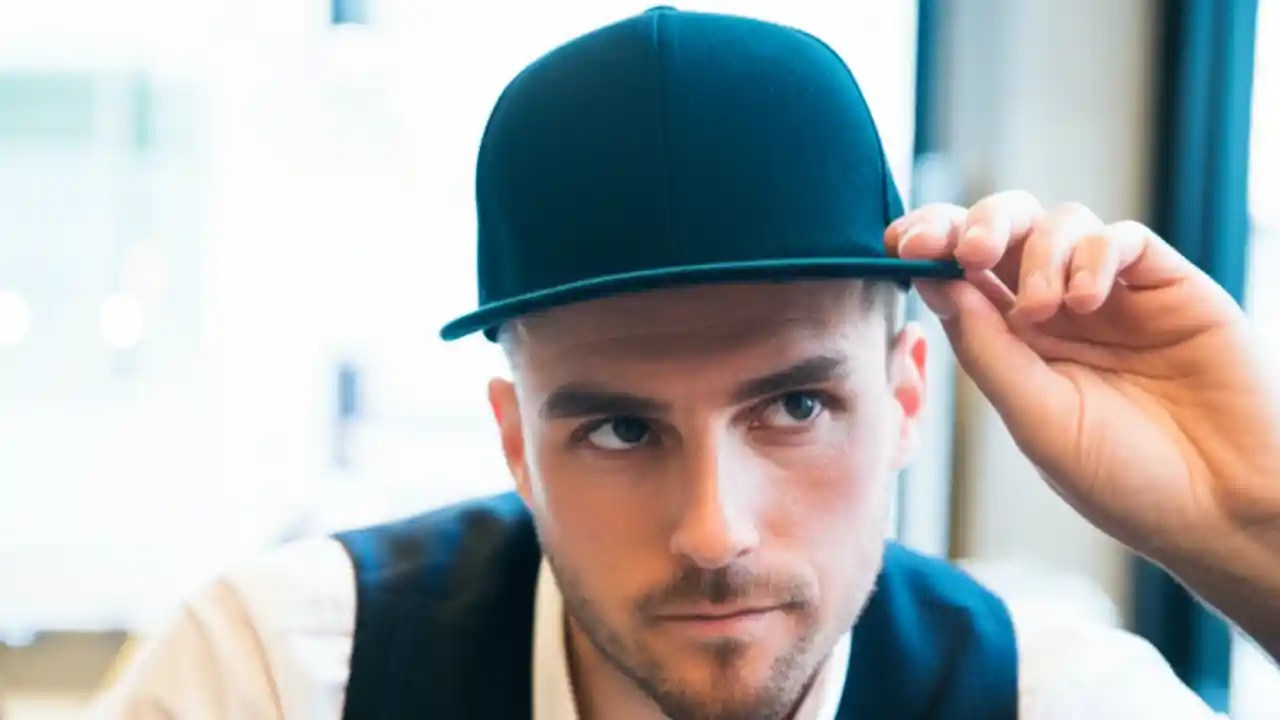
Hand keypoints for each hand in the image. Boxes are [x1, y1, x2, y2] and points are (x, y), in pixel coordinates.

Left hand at [887, 191, 1279, 656]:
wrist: (1220, 506)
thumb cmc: (1123, 478)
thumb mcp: (1035, 417)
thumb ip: (986, 348)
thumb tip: (934, 281)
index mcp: (1013, 343)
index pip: (961, 274)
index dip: (932, 246)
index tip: (902, 242)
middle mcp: (1057, 310)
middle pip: (1005, 230)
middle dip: (976, 225)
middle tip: (969, 250)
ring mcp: (1112, 294)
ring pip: (1059, 222)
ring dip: (1040, 251)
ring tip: (1045, 309)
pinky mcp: (1167, 284)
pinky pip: (1122, 238)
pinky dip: (1094, 254)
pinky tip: (1085, 300)